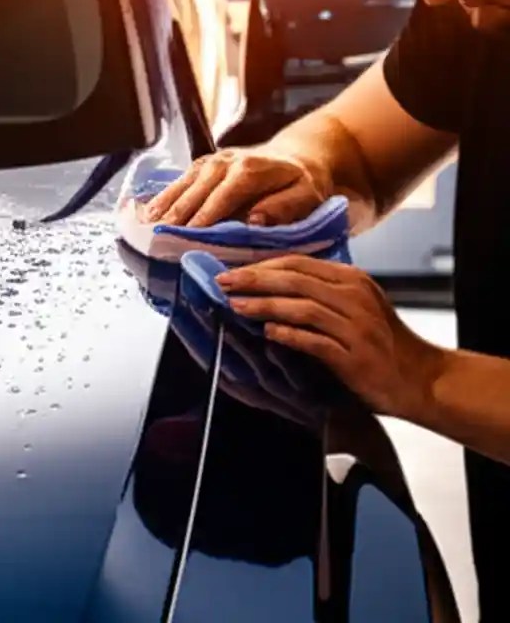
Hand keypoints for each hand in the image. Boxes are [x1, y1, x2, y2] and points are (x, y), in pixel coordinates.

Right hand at [141, 148, 331, 227]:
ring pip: (182, 186)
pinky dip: (163, 197)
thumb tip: (254, 220)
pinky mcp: (202, 165)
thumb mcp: (307, 196)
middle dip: (177, 217)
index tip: (186, 238)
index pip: (220, 199)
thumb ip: (285, 208)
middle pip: (195, 193)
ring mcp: (211, 161)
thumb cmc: (303, 182)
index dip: (202, 220)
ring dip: (164, 207)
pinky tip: (149, 213)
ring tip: (145, 227)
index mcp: (250, 170)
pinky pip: (179, 181)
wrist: (297, 155)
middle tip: (157, 240)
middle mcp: (225, 162)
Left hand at [215, 255, 446, 421]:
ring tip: (235, 306)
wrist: (420, 377)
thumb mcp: (355, 306)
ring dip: (264, 305)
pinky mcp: (355, 356)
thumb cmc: (382, 342)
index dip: (261, 266)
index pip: (298, 263)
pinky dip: (290, 335)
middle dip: (253, 280)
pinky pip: (316, 341)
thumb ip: (320, 293)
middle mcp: (354, 297)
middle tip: (222, 282)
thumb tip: (271, 286)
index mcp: (351, 280)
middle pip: (295, 280)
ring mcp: (356, 326)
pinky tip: (268, 333)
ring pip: (302, 307)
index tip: (231, 270)